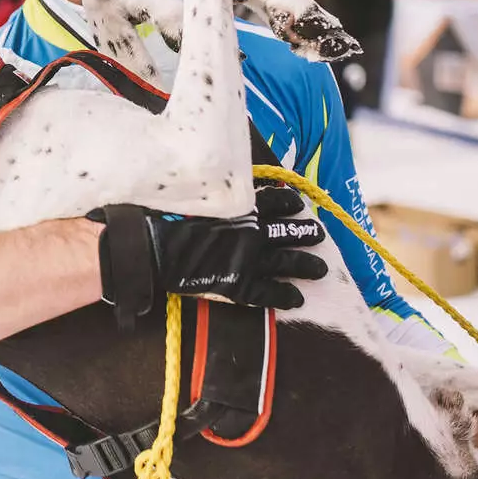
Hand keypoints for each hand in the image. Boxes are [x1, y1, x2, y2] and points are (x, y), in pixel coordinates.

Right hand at [90, 184, 328, 328]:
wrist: (156, 246)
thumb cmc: (169, 214)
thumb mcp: (193, 192)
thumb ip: (211, 191)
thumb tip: (210, 180)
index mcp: (242, 208)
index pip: (273, 201)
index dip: (287, 203)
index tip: (298, 204)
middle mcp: (253, 233)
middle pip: (287, 232)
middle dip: (305, 233)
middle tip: (319, 234)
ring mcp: (249, 260)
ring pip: (287, 262)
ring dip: (306, 265)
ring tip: (321, 269)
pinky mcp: (240, 286)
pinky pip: (269, 292)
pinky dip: (285, 295)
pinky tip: (298, 298)